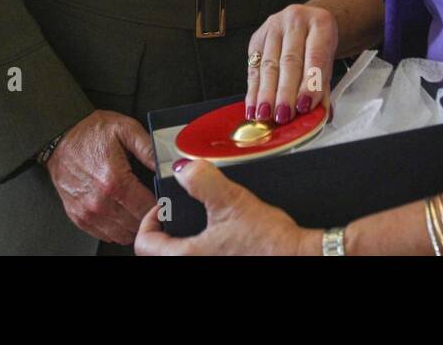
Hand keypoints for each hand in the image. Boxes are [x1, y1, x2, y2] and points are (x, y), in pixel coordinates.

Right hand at [46, 109, 156, 244]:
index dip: (160, 206)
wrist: (59, 135)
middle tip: (152, 202)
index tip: (164, 200)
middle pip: (136, 224)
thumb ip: (149, 149)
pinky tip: (121, 214)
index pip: (147, 209)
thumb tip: (167, 164)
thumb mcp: (126, 129)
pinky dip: (116, 228)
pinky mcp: (78, 216)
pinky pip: (103, 234)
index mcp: (115, 181)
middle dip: (148, 216)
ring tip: (137, 208)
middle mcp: (99, 201)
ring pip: (121, 234)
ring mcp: (87, 211)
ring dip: (133, 224)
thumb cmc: (90, 131)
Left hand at [135, 159, 315, 255]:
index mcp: (185, 257)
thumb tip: (183, 169)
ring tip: (204, 225)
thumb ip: (202, 180)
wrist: (299, 258)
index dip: (149, 220)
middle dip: (169, 231)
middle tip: (181, 216)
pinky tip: (224, 239)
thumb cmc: (269, 243)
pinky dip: (206, 250)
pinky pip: (204, 259)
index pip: (143, 244)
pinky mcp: (224, 271)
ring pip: (182, 257)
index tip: (161, 209)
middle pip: (161, 252)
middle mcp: (192, 268)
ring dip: (187, 242)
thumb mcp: (232, 200)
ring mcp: (208, 273)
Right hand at [246, 4, 336, 125]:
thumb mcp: (328, 61)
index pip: (315, 55)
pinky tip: (254, 107)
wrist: (307, 22)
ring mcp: (273, 27)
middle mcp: (295, 21)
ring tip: (267, 115)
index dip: (309, 82)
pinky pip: (253, 67)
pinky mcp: (256, 38)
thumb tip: (318, 116)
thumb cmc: (318, 44)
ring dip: (266, 94)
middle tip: (284, 115)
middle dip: (285, 92)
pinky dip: (253, 91)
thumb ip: (323, 88)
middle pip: (289, 60)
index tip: (304, 106)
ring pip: (268, 64)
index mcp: (320, 24)